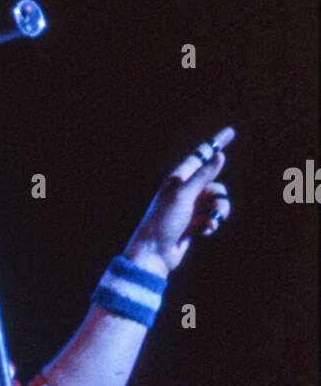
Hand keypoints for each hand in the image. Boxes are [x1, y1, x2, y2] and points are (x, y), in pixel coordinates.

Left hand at [124, 127, 235, 275]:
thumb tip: (219, 154)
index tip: (231, 132)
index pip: (200, 156)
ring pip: (217, 203)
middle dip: (219, 197)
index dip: (215, 144)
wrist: (155, 253)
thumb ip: (203, 175)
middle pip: (215, 184)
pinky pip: (212, 219)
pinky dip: (211, 225)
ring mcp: (190, 208)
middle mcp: (185, 191)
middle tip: (213, 209)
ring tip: (211, 223)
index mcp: (178, 179)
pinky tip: (203, 233)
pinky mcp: (195, 224)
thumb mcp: (184, 195)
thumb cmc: (163, 221)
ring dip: (218, 213)